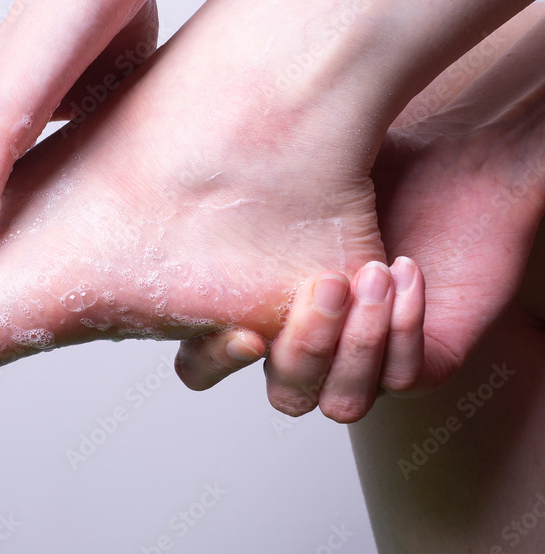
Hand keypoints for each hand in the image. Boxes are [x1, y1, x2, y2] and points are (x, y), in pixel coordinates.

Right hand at [175, 4, 544, 421]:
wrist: (453, 149)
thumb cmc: (351, 158)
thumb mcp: (259, 171)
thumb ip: (189, 190)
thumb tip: (100, 170)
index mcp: (255, 308)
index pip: (207, 365)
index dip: (214, 358)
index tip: (241, 327)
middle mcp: (306, 340)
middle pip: (283, 395)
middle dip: (300, 348)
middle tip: (322, 284)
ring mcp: (366, 353)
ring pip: (337, 404)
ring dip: (349, 346)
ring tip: (368, 273)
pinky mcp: (424, 353)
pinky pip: (402, 377)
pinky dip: (397, 333)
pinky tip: (399, 272)